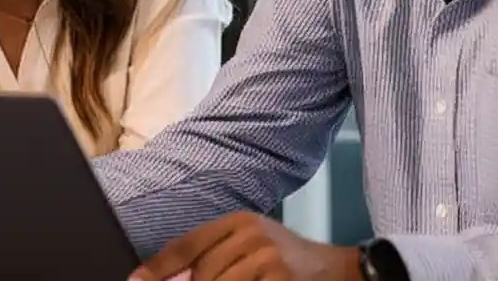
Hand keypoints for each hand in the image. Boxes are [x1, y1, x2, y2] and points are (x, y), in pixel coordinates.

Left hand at [130, 211, 360, 280]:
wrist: (341, 271)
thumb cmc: (288, 263)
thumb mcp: (250, 247)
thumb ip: (213, 257)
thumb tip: (171, 278)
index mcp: (237, 221)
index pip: (185, 245)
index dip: (157, 268)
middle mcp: (250, 234)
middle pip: (200, 274)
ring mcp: (267, 258)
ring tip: (243, 280)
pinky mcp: (280, 279)